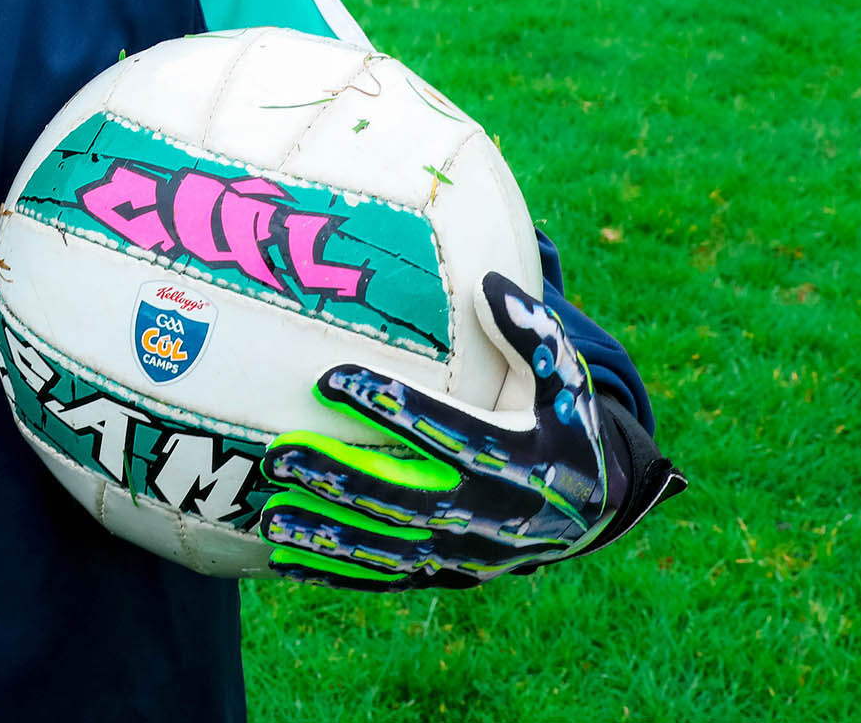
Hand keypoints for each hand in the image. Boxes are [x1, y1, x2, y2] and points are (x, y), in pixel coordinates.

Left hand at [259, 272, 684, 589]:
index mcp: (517, 456)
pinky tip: (283, 560)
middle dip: (338, 479)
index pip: (443, 430)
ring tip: (268, 515)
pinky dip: (337, 573)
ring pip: (389, 547)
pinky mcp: (451, 574)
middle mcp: (490, 512)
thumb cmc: (563, 422)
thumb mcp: (564, 377)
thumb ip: (531, 331)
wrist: (593, 510)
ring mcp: (468, 552)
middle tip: (278, 455)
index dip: (388, 406)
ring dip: (327, 535)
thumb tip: (487, 283)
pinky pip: (389, 576)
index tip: (330, 377)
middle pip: (403, 498)